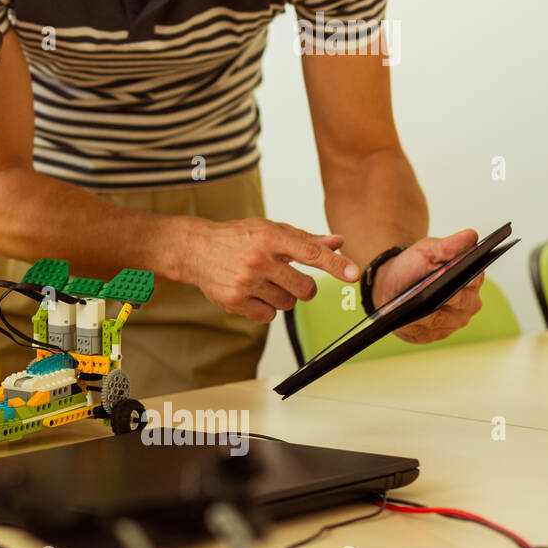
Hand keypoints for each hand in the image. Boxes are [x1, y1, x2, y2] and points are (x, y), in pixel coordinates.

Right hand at [182, 217, 359, 323]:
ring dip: (281, 296)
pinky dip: (265, 308)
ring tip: (262, 282)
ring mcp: (246, 282)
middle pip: (305, 289)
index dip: (336, 264)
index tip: (353, 274)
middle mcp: (259, 259)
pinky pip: (268, 316)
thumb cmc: (236, 238)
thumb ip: (305, 240)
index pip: (311, 252)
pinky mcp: (234, 300)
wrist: (194, 249)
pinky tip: (251, 293)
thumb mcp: (270, 231)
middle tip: (287, 277)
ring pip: (288, 304)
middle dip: (303, 287)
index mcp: (271, 237)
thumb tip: (338, 242)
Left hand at [371, 229, 483, 343]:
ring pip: (443, 320)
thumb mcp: (427, 250)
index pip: (474, 279)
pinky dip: (415, 326)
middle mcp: (469, 303)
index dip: (463, 276)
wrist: (394, 284)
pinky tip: (405, 320)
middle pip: (460, 303)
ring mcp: (454, 321)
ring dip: (427, 314)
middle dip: (445, 297)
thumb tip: (471, 235)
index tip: (451, 273)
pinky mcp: (437, 334)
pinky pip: (427, 333)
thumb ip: (448, 245)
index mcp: (472, 279)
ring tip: (413, 307)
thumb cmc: (415, 266)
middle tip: (429, 292)